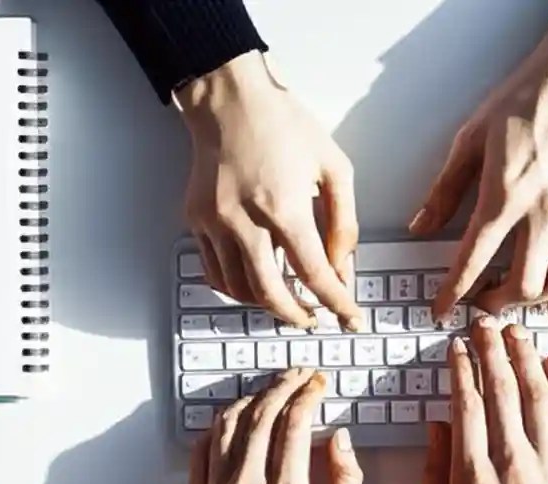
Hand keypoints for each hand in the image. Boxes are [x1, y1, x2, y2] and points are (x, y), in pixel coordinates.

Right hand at [178, 52, 361, 330]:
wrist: (231, 100)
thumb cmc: (284, 126)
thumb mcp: (334, 168)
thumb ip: (343, 222)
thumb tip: (341, 265)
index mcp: (284, 207)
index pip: (314, 274)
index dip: (336, 303)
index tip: (350, 318)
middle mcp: (245, 220)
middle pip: (270, 294)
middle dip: (296, 316)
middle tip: (313, 320)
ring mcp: (216, 222)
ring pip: (239, 288)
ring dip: (266, 304)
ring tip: (286, 302)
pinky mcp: (198, 220)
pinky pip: (214, 271)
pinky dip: (237, 287)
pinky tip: (255, 283)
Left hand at [187, 369, 364, 483]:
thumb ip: (346, 482)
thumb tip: (340, 438)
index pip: (294, 424)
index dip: (308, 395)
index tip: (318, 383)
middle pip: (260, 416)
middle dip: (281, 386)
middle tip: (297, 376)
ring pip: (226, 428)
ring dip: (249, 400)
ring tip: (269, 391)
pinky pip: (201, 453)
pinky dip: (218, 429)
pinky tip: (235, 421)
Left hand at [411, 23, 547, 318]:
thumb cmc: (524, 103)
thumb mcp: (469, 141)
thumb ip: (445, 191)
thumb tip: (421, 226)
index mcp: (505, 195)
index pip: (474, 260)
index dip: (453, 292)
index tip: (442, 309)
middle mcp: (544, 213)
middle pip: (521, 284)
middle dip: (495, 303)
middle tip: (479, 303)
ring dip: (534, 302)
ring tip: (516, 301)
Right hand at [420, 318, 547, 483]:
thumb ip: (432, 473)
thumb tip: (437, 425)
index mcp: (471, 477)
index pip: (466, 404)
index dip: (460, 368)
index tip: (455, 347)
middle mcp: (511, 464)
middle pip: (502, 390)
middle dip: (491, 350)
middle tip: (484, 325)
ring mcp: (547, 467)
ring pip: (537, 396)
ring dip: (525, 358)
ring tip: (514, 333)